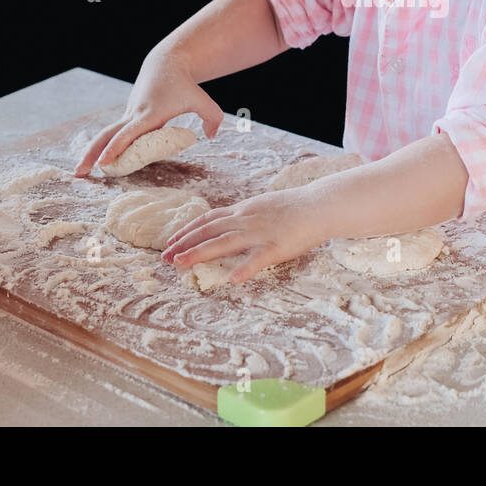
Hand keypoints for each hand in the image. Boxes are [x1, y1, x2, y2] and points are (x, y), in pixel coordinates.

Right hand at [74, 43, 223, 175]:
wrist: (165, 65)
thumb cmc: (185, 84)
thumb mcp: (203, 100)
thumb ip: (212, 117)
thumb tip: (212, 136)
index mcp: (150, 114)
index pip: (129, 134)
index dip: (116, 148)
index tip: (104, 162)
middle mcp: (134, 115)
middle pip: (108, 135)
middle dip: (93, 154)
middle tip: (79, 173)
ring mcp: (128, 115)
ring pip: (105, 135)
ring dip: (91, 152)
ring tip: (79, 171)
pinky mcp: (127, 116)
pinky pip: (112, 134)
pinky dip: (101, 146)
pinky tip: (95, 161)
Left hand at [160, 187, 323, 282]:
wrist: (320, 204)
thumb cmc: (296, 207)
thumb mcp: (264, 205)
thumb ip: (246, 215)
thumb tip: (229, 223)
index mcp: (243, 210)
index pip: (208, 219)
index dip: (187, 230)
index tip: (170, 241)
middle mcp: (246, 219)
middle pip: (208, 230)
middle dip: (184, 243)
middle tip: (165, 258)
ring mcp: (260, 233)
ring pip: (224, 242)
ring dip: (200, 253)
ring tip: (181, 264)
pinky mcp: (277, 246)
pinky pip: (258, 259)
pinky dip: (244, 269)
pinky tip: (231, 280)